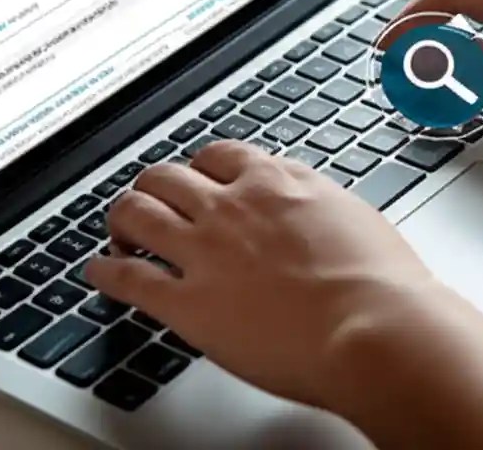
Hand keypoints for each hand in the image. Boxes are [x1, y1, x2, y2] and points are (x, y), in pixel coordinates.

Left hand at [85, 141, 460, 408]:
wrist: (376, 327)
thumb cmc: (383, 285)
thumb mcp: (356, 219)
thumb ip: (319, 209)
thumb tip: (315, 214)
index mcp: (277, 183)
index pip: (221, 156)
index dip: (201, 168)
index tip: (198, 179)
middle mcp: (233, 206)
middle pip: (168, 176)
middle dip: (153, 187)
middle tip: (149, 201)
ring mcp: (205, 251)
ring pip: (137, 213)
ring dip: (121, 219)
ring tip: (117, 231)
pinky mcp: (187, 302)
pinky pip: (128, 278)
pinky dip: (105, 273)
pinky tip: (99, 273)